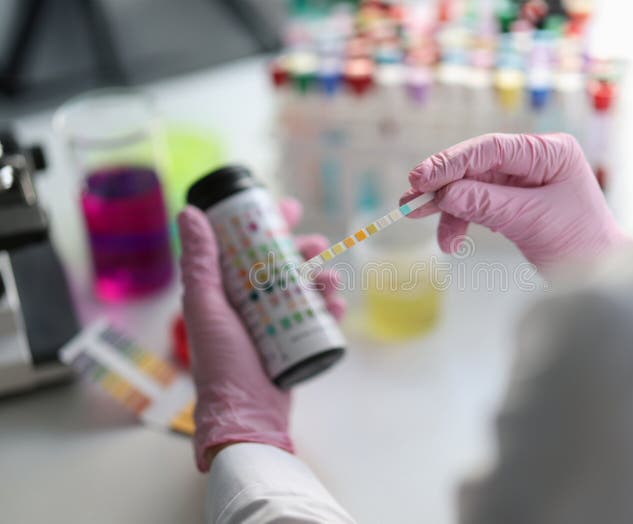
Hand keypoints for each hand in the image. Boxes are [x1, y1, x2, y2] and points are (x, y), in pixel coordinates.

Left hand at [178, 199, 344, 471]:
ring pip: (304, 288)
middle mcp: (250, 304)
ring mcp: (275, 323)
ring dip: (322, 277)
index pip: (248, 246)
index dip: (269, 223)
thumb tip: (189, 213)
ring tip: (331, 279)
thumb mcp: (206, 307)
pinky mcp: (295, 343)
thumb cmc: (220, 362)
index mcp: (225, 291)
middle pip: (282, 264)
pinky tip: (336, 305)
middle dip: (303, 250)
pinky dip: (330, 308)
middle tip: (317, 244)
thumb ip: (199, 262)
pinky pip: (318, 319)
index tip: (289, 207)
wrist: (245, 415)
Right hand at [402, 133, 626, 270]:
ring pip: (471, 188)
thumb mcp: (531, 222)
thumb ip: (487, 204)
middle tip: (411, 201)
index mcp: (549, 152)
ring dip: (449, 211)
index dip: (452, 162)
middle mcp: (534, 160)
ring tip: (437, 237)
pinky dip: (461, 222)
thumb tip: (445, 194)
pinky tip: (452, 241)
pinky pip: (477, 206)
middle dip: (443, 186)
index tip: (422, 178)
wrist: (601, 275)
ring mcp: (522, 182)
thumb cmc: (580, 244)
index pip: (491, 149)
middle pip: (476, 166)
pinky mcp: (513, 202)